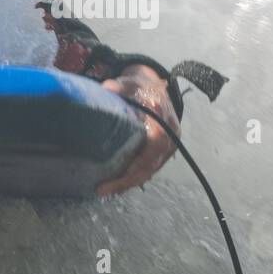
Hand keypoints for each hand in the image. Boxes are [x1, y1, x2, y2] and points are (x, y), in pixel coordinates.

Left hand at [97, 64, 178, 196]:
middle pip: (150, 166)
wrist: (156, 88)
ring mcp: (168, 146)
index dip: (137, 163)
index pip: (154, 146)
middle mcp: (170, 136)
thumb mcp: (130, 82)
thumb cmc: (141, 87)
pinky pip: (149, 169)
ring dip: (128, 183)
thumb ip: (119, 87)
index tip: (116, 175)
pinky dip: (133, 178)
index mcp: (163, 119)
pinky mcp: (163, 152)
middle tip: (102, 190)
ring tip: (106, 191)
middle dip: (127, 181)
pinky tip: (117, 184)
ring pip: (150, 171)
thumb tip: (107, 89)